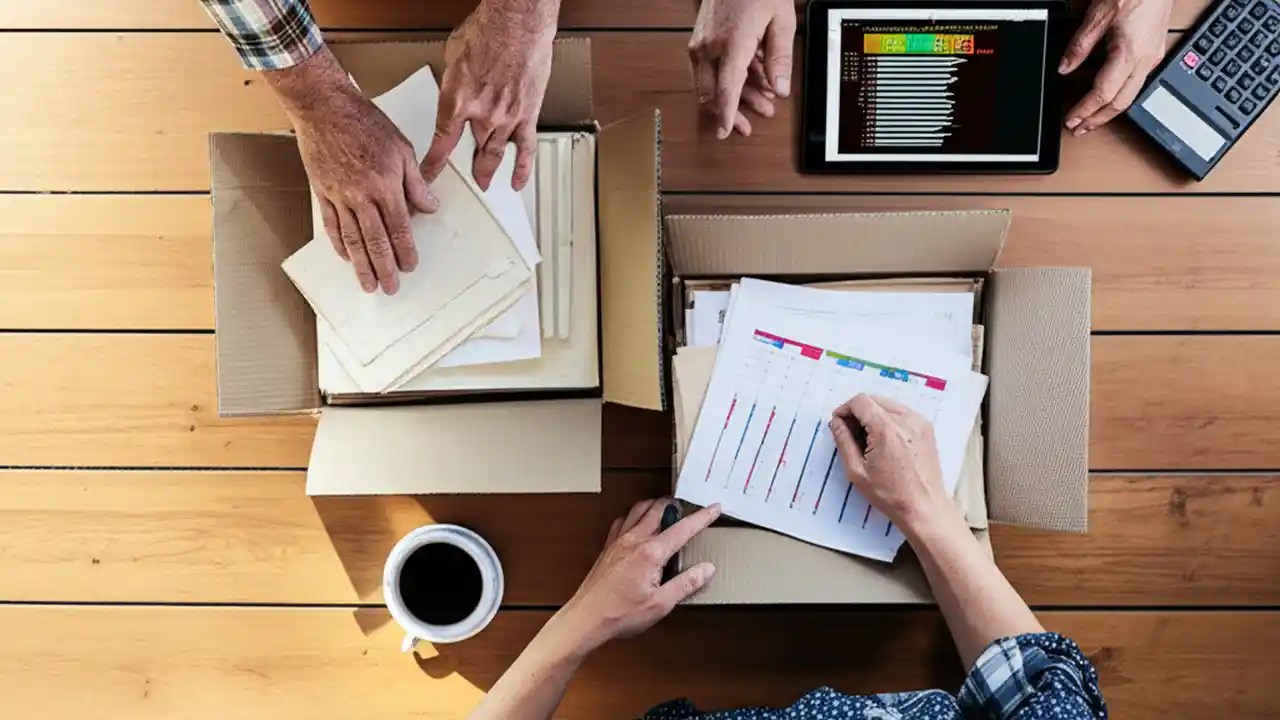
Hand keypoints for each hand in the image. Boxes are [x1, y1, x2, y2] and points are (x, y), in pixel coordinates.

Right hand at [267, 47, 437, 294]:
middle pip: (375, 240)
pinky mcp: (322, 192)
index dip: (406, 249)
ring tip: (368, 285)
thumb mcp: (402, 146)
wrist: (323, 107)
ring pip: (352, 239)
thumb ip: (416, 181)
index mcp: (386, 184)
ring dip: (361, 265)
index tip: (410, 266)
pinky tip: (346, 258)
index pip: (399, 226)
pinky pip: (332, 225)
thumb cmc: (365, 122)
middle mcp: (362, 195)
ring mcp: (339, 196)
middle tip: (391, 288)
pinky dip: (339, 244)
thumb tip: (430, 207)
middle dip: (385, 267)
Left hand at [421, 0, 558, 191]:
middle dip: (465, 169)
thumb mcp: (454, 55)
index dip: (434, 165)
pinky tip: (518, 181)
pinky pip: (525, 148)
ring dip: (489, 171)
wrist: (517, 24)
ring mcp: (507, 117)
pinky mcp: (528, 114)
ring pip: (496, 154)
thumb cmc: (487, 31)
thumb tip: (454, 82)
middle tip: (462, 180)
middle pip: (471, 152)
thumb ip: (454, 79)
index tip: (428, 176)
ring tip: (485, 182)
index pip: (441, 143)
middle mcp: (481, 114)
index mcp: (457, 101)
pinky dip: (522, 168)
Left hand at [553, 499, 720, 653]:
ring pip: (639, 509)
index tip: (715, 508)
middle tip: (689, 506)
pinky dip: (634, 515)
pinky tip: (637, 524)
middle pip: (659, 509)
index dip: (702, 517)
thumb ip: (686, 584)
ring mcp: (619, 541)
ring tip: (666, 508)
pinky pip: (623, 520)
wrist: (586, 618)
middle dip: (676, 504)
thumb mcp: (661, 604)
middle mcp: (634, 540)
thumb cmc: (620, 614)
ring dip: (655, 505)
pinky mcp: (608, 547)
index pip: (683, 529)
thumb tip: (707, 569)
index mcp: (651, 553)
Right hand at [689, 0, 797, 138]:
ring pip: (708, 85)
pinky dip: (726, 81)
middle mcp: (709, 46)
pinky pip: (709, 71)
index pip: (725, 89)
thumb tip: (779, 89)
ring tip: (760, 102)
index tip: (725, 132)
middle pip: (712, 93)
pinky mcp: (698, 41)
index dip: (726, 115)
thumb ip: (780, 58)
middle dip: (731, 113)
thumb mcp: (781, 20)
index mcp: (731, 42)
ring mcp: (700, 44)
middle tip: (750, 125)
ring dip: (732, 97)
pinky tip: (751, 81)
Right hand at [829, 394, 955, 533]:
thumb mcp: (857, 471)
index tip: (839, 423)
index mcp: (886, 429)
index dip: (845, 409)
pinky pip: (901, 413)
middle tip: (851, 433)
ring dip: (873, 415)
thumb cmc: (891, 494)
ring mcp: (919, 422)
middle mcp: (905, 420)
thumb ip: (843, 441)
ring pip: (887, 404)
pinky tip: (884, 441)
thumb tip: (836, 422)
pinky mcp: (926, 428)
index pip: (860, 401)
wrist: (923, 507)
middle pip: (874, 399)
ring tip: (868, 440)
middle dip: (858, 412)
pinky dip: (888, 419)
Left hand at [1059, 0, 1173, 134]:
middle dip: (1098, 120)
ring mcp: (1153, 57)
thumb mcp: (1098, 14)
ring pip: (1131, 96)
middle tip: (1078, 128)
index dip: (1086, 110)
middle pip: (1121, 103)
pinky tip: (1109, 97)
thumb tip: (1065, 68)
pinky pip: (1137, 83)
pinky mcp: (1155, 53)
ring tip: (1090, 118)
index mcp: (1130, 53)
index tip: (1071, 120)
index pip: (1104, 94)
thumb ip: (1079, 44)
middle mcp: (1145, 60)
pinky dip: (1120, 96)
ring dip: (1109, 111)